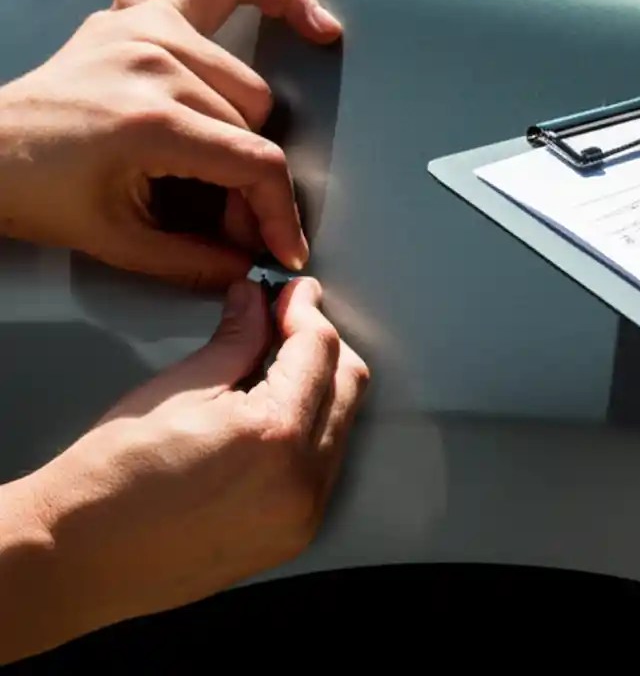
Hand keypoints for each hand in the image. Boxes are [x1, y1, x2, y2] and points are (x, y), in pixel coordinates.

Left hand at [0, 0, 341, 288]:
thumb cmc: (41, 192)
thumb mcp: (120, 244)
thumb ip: (197, 260)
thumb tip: (252, 262)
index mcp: (150, 120)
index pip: (255, 162)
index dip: (280, 215)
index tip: (286, 249)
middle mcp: (154, 63)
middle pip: (256, 122)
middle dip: (247, 177)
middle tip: (221, 212)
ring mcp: (147, 28)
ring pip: (249, 81)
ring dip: (243, 122)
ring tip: (212, 149)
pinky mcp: (141, 15)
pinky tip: (303, 20)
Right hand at [0, 277, 367, 662]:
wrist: (80, 557)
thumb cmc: (112, 477)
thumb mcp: (178, 389)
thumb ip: (236, 340)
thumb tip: (258, 300)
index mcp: (274, 436)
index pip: (318, 351)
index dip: (307, 311)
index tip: (294, 293)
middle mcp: (302, 480)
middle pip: (347, 387)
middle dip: (323, 346)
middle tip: (288, 321)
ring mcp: (303, 515)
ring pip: (341, 427)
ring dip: (321, 389)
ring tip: (276, 367)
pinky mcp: (294, 535)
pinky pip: (325, 468)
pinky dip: (311, 432)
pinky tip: (275, 416)